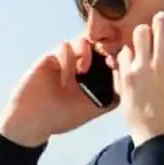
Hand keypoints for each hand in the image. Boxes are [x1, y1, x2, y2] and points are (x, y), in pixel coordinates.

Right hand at [0, 37, 114, 146]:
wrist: (32, 122)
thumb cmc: (61, 117)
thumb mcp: (93, 109)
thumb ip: (112, 99)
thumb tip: (131, 88)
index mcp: (92, 76)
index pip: (108, 57)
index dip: (116, 56)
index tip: (119, 65)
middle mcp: (79, 65)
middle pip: (97, 44)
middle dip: (104, 48)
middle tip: (107, 59)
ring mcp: (64, 61)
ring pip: (82, 41)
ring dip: (86, 51)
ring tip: (84, 69)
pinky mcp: (49, 59)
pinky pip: (64, 47)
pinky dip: (68, 56)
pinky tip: (66, 76)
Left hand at [115, 9, 163, 145]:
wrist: (159, 136)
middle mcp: (162, 59)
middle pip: (160, 22)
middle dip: (161, 20)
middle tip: (161, 23)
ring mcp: (141, 66)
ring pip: (139, 33)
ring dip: (143, 34)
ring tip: (145, 40)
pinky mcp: (124, 76)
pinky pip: (123, 53)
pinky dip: (127, 53)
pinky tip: (131, 59)